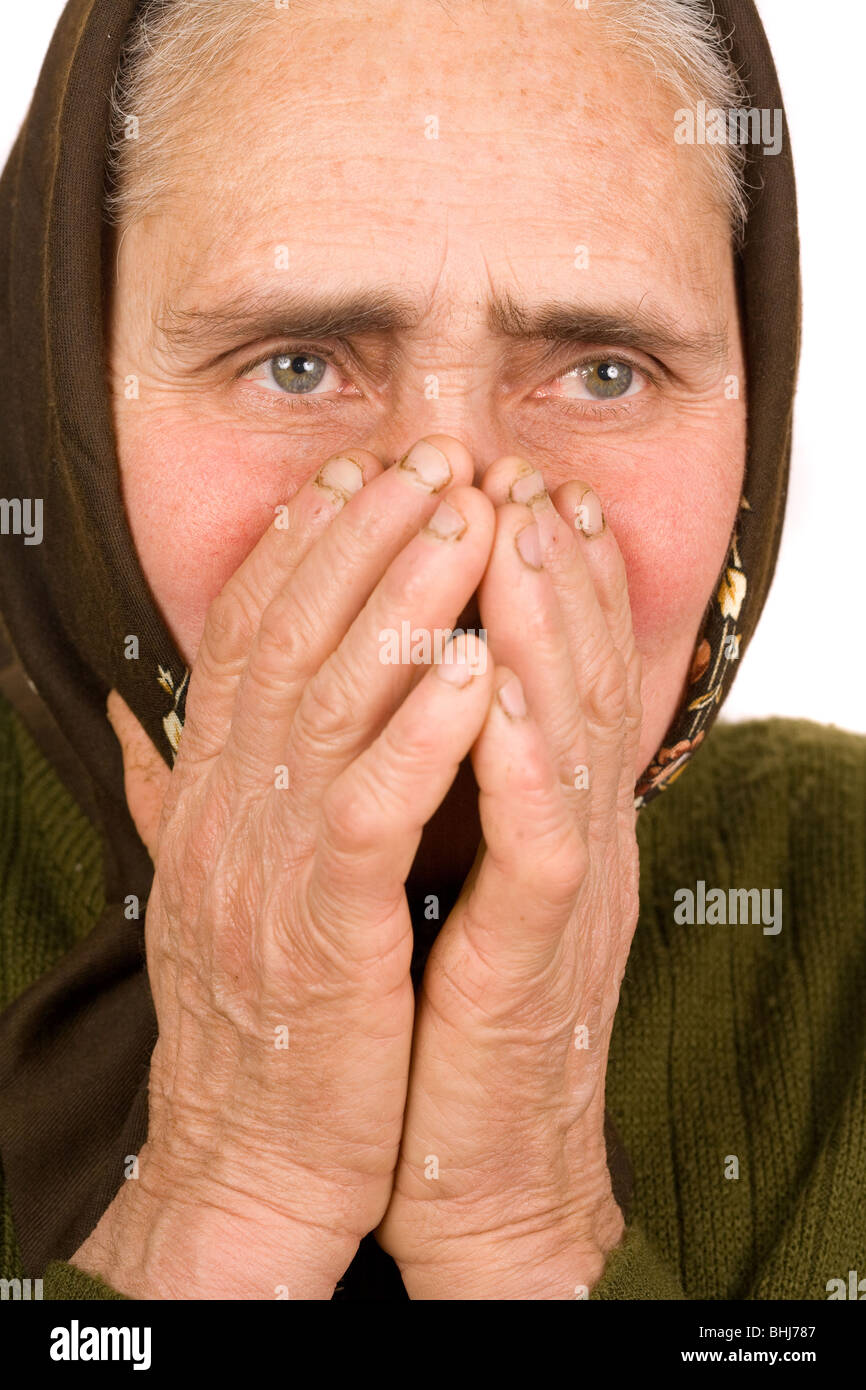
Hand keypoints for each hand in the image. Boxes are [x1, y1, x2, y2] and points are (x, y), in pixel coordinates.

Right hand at [72, 436, 496, 1298]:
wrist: (252, 1153)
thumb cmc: (258, 1008)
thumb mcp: (210, 883)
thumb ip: (176, 790)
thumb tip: (136, 715)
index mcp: (210, 793)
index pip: (248, 639)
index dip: (300, 546)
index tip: (356, 474)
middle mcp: (225, 810)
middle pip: (288, 640)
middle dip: (361, 538)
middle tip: (430, 459)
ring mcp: (266, 866)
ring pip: (329, 702)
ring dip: (402, 602)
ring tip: (466, 521)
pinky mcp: (322, 931)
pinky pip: (368, 812)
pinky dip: (421, 734)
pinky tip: (476, 669)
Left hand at [376, 457, 641, 1298]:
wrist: (481, 1163)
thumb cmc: (447, 1013)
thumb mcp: (449, 879)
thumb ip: (441, 791)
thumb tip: (403, 706)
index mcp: (547, 816)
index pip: (552, 670)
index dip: (540, 574)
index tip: (508, 484)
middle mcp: (574, 836)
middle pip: (576, 676)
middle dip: (547, 565)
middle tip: (520, 467)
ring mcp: (569, 893)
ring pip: (571, 736)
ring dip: (543, 629)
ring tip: (517, 531)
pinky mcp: (538, 956)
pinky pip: (539, 844)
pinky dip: (523, 760)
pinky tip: (500, 688)